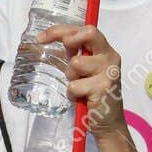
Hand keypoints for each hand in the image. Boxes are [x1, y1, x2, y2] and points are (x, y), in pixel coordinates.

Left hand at [44, 24, 123, 138]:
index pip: (85, 30)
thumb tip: (54, 39)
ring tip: (80, 88)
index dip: (61, 30)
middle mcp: (110, 57)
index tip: (41, 38)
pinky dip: (73, 94)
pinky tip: (83, 99)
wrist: (108, 121)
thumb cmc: (93, 94)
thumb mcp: (85, 69)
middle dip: (69, 40)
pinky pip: (74, 85)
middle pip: (88, 34)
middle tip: (65, 54)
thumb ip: (76, 54)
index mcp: (105, 50)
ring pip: (76, 63)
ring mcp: (109, 72)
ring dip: (71, 77)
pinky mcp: (103, 88)